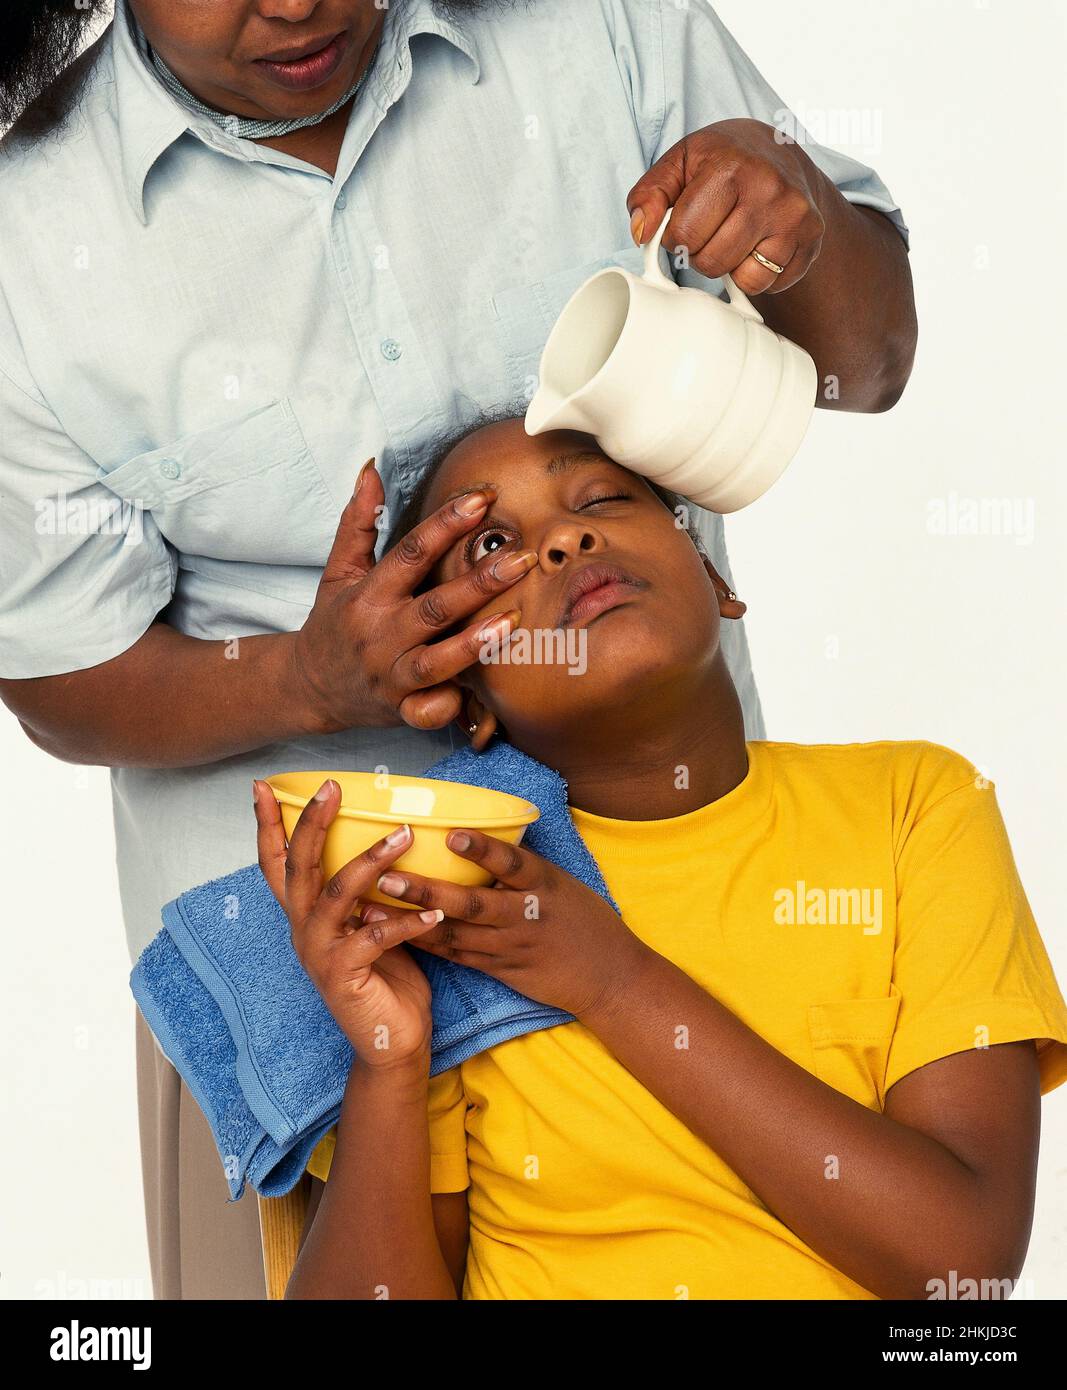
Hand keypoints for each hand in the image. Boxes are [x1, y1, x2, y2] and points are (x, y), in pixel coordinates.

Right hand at [253, 777, 444, 1067]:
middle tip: (331, 787)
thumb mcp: (371, 925)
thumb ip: (367, 893)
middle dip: (312, 823)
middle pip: (298, 867)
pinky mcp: (344, 976)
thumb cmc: (387, 979)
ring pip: (336, 894)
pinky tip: (434, 913)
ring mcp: (320, 954)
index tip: (264, 785)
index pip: (277, 863)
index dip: (268, 825)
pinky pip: (375, 937)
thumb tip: (390, 839)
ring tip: (403, 835)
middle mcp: (304, 930)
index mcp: (306, 916)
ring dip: (370, 861)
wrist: (391, 1042)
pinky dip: (407, 921)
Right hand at [292, 460, 534, 734]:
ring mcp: (390, 675)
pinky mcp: (399, 710)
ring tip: (514, 621)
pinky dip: (449, 705)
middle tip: (523, 558)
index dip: (447, 523)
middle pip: (434, 606)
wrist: (308, 687)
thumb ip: (359, 521)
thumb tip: (372, 468)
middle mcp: (379, 634)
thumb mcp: (339, 570)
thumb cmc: (334, 622)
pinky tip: (479, 694)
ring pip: (436, 661)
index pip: (411, 552)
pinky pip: (428, 712)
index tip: (484, 498)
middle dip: (480, 583)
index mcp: (369, 594)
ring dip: (474, 644)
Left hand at [371, 828, 653, 1020]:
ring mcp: (510, 946)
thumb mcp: (560, 883)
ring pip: (453, 934)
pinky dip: (425, 943)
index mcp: (543, 884)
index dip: (482, 849)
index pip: (512, 863)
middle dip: (425, 890)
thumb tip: (476, 836)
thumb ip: (520, 867)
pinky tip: (394, 933)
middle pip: (470, 903)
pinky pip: (457, 955)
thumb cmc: (584, 918)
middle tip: (386, 874)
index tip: (453, 834)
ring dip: (411, 920)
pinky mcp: (500, 969)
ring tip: (372, 906)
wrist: (608, 976)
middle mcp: (524, 915)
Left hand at [627, 118, 824, 295]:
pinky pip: (771, 285)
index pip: (684, 236)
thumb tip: (641, 233)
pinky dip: (757, 273)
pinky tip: (756, 243)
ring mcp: (796, 218)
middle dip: (701, 254)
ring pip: (744, 280)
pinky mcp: (811, 241)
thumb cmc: (723, 158)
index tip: (685, 221)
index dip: (675, 236)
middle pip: (713, 263)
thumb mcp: (678, 162)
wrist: (779, 150)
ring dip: (729, 268)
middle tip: (709, 230)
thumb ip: (648, 195)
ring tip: (732, 236)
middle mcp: (770, 191)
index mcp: (732, 167)